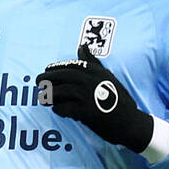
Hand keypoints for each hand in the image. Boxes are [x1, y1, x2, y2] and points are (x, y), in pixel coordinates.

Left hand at [35, 44, 153, 152]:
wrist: (130, 122)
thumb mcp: (107, 76)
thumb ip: (92, 62)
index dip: (55, 68)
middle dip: (47, 79)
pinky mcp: (85, 111)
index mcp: (95, 71)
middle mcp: (90, 80)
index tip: (46, 70)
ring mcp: (87, 95)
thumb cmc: (118, 100)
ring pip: (60, 92)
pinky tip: (57, 110)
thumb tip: (81, 46)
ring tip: (42, 98)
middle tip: (37, 83)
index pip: (70, 66)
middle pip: (62, 77)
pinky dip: (58, 109)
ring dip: (49, 95)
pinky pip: (65, 108)